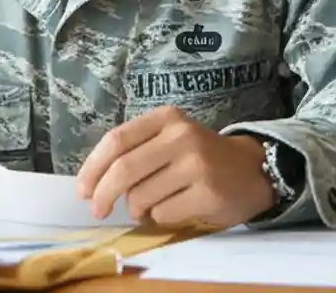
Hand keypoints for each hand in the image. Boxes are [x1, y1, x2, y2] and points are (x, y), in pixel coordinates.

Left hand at [74, 105, 275, 227]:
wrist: (253, 170)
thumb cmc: (198, 156)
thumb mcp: (168, 140)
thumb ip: (134, 152)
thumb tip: (93, 185)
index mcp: (166, 118)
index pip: (116, 140)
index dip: (93, 167)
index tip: (82, 190)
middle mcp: (181, 136)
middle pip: (124, 169)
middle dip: (103, 194)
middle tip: (98, 211)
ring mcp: (197, 165)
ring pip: (142, 196)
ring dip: (136, 209)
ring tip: (148, 207)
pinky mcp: (209, 194)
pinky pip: (163, 213)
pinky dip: (158, 218)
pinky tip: (173, 210)